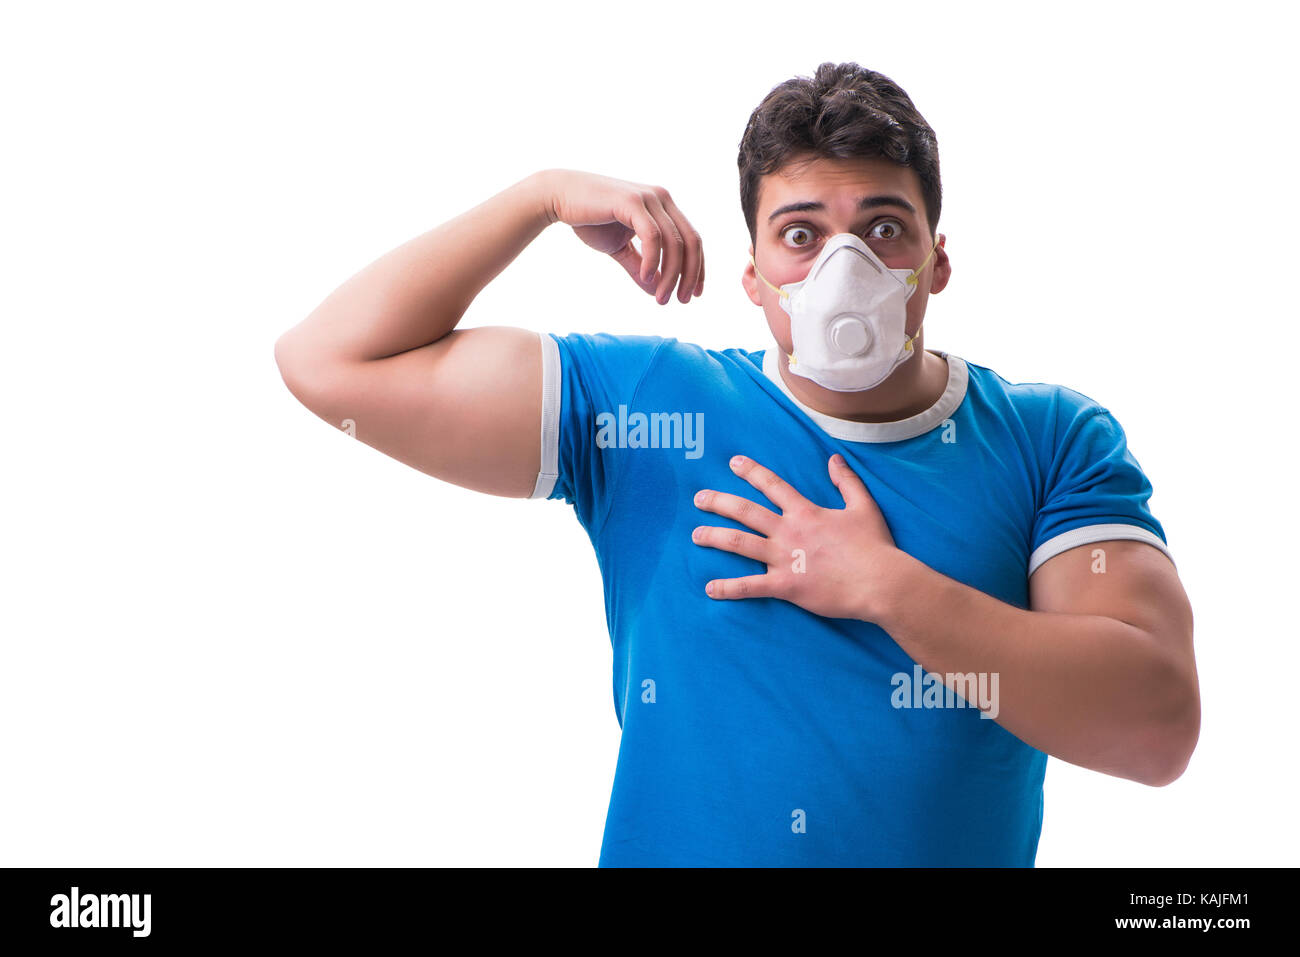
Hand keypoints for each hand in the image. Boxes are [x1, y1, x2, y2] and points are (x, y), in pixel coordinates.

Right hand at [538, 168, 703, 304]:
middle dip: (689, 275)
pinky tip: (648, 278)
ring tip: (661, 298)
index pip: (691, 240)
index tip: (693, 294)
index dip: (697, 268)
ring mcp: (648, 198)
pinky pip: (652, 236)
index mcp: (663, 207)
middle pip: (689, 242)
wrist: (558, 197)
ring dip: (670, 275)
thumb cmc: (589, 219)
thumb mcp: (619, 248)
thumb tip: (657, 291)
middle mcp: (661, 199)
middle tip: (681, 301)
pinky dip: (653, 260)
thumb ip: (639, 267)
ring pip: (673, 242)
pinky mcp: (632, 202)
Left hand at [691, 454, 907, 622]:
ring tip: (695, 535)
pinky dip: (728, 588)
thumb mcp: (863, 506)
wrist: (880, 582)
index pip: (772, 485)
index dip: (751, 471)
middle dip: (719, 502)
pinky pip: (750, 586)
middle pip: (745, 511)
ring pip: (739, 544)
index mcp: (805, 512)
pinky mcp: (786, 586)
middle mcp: (788, 531)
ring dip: (714, 538)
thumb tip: (834, 458)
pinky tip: (710, 589)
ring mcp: (784, 558)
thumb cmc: (874, 546)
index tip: (733, 462)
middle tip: (699, 498)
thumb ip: (847, 481)